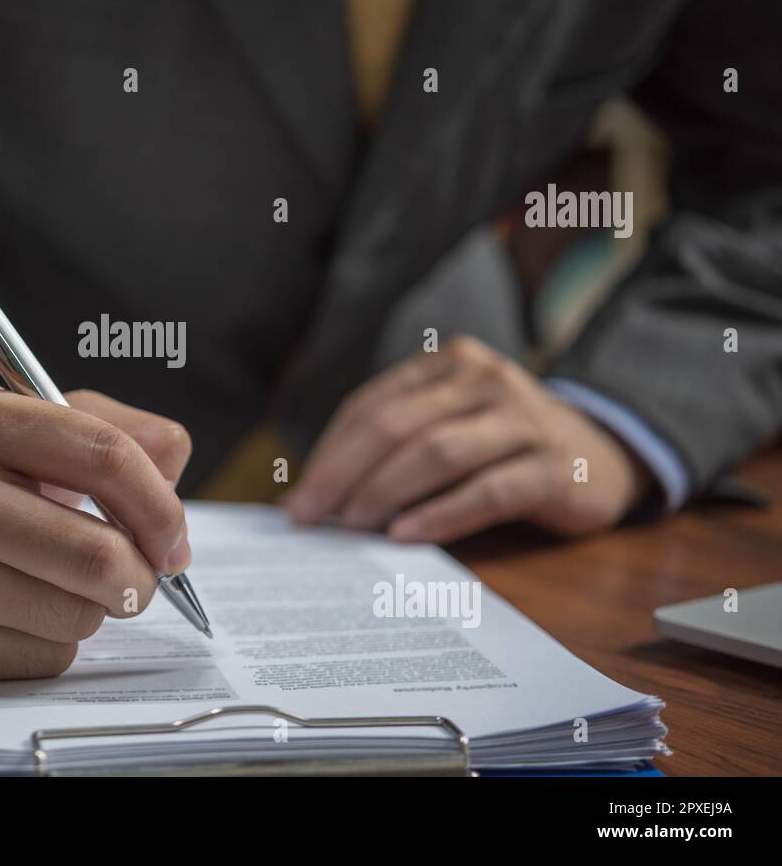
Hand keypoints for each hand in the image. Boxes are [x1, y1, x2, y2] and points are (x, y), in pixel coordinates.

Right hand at [0, 386, 192, 679]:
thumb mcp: (24, 421)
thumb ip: (110, 427)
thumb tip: (174, 458)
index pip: (103, 457)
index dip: (160, 505)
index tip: (174, 537)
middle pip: (95, 554)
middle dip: (140, 576)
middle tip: (138, 576)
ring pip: (75, 615)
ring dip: (93, 607)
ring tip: (59, 582)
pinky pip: (42, 656)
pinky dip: (54, 640)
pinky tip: (18, 609)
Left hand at [282, 336, 651, 542]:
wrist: (602, 456)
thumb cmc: (503, 446)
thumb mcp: (451, 425)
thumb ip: (396, 443)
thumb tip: (319, 495)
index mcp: (449, 364)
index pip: (372, 406)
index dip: (329, 453)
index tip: (299, 499)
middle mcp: (485, 380)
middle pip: (395, 426)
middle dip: (344, 474)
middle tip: (311, 517)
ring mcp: (523, 419)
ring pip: (436, 453)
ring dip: (384, 492)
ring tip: (350, 526)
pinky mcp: (553, 467)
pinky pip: (485, 491)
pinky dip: (439, 514)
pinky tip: (404, 535)